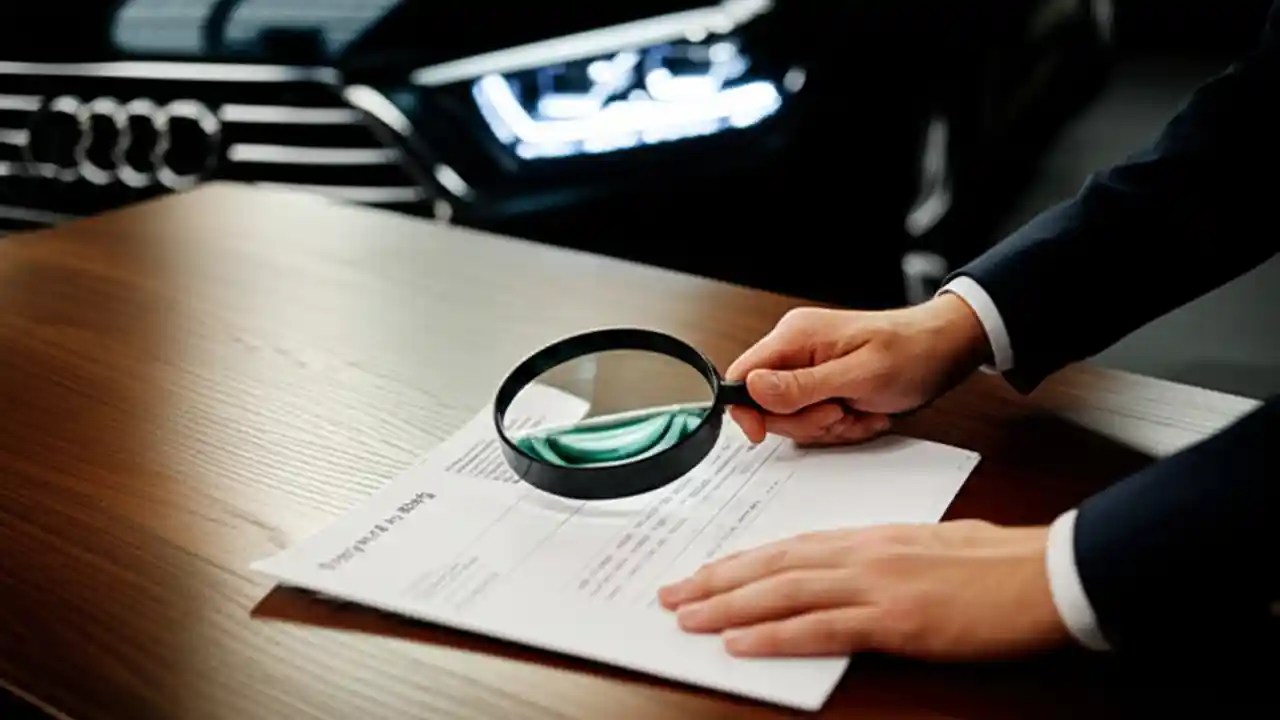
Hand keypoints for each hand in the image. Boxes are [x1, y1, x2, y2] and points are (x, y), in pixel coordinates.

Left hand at [657, 520, 1067, 659]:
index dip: (740, 562)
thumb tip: (848, 578)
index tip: (703, 572)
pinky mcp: (895, 619)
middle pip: (772, 566)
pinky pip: (821, 628)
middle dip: (716, 582)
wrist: (1045, 572)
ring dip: (728, 607)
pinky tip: (742, 643)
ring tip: (686, 618)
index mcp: (869, 537)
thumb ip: (880, 561)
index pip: (787, 548)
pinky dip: (776, 635)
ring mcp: (875, 585)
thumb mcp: (926, 549)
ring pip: (784, 592)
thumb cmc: (995, 563)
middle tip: (670, 595)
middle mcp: (861, 554)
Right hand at [727, 293, 989, 443]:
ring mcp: (809, 368)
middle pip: (767, 405)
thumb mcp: (859, 375)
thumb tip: (752, 389)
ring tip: (860, 409)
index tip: (762, 433)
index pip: (741, 374)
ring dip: (828, 425)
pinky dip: (842, 425)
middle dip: (805, 421)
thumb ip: (802, 385)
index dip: (747, 409)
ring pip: (793, 417)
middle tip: (840, 411)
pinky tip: (865, 411)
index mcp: (795, 336)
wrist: (945, 350)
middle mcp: (796, 350)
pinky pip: (816, 419)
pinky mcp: (823, 384)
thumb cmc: (911, 353)